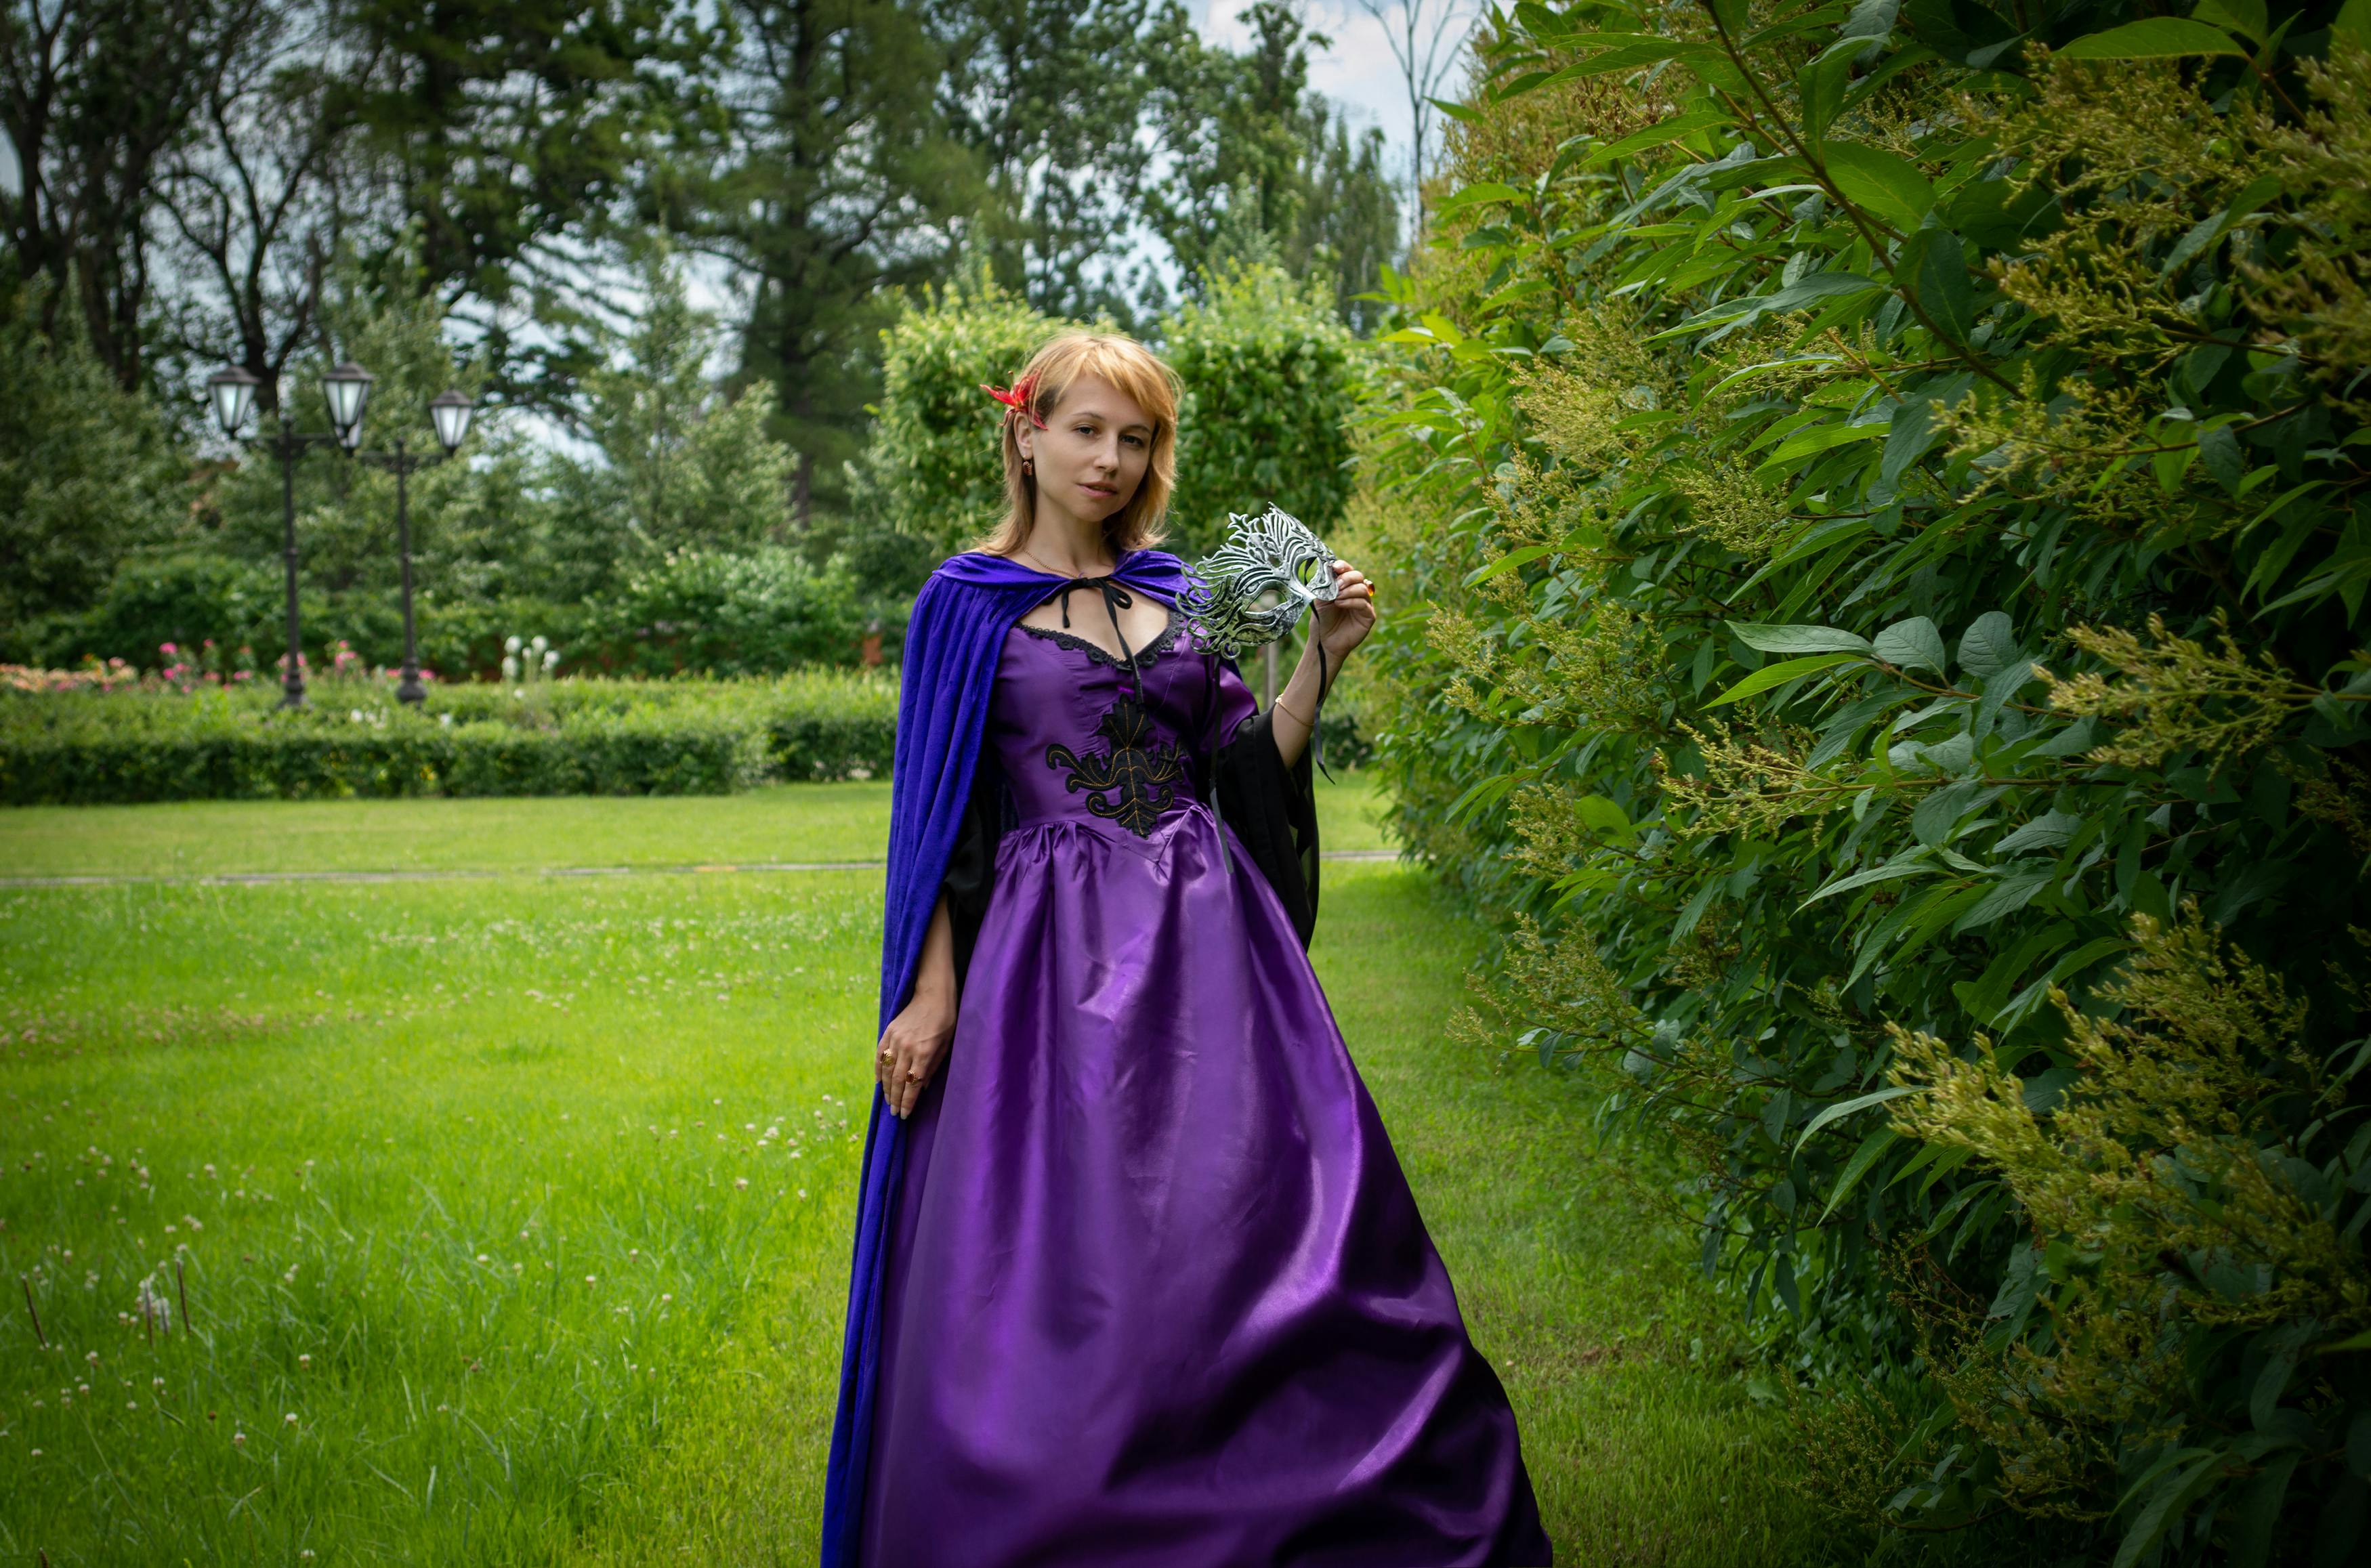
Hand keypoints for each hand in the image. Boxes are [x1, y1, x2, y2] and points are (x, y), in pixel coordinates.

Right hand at [876, 986, 955, 1117]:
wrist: (933, 994)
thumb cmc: (946, 1020)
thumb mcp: (946, 1045)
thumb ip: (934, 1067)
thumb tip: (923, 1087)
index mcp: (924, 1053)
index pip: (912, 1085)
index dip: (907, 1102)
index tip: (904, 1114)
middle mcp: (908, 1048)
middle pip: (897, 1081)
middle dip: (895, 1100)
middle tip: (894, 1113)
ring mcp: (896, 1039)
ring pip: (886, 1070)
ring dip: (885, 1088)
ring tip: (887, 1101)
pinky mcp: (889, 1031)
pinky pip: (879, 1054)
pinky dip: (877, 1070)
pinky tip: (878, 1081)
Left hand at [1311, 559, 1376, 664]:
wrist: (1324, 640)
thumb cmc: (1323, 619)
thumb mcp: (1321, 599)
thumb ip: (1326, 585)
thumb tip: (1330, 570)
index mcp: (1345, 586)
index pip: (1348, 570)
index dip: (1343, 566)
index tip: (1335, 568)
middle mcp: (1357, 593)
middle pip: (1358, 576)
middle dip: (1347, 578)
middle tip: (1337, 585)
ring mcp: (1364, 604)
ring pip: (1362, 588)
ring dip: (1348, 590)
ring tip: (1336, 598)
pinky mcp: (1369, 616)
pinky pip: (1364, 603)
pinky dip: (1351, 601)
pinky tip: (1340, 604)